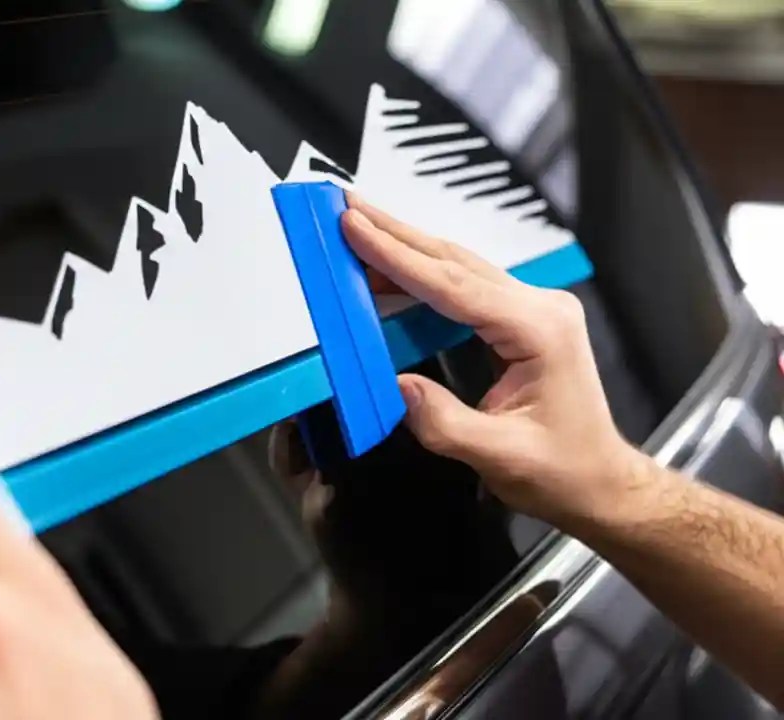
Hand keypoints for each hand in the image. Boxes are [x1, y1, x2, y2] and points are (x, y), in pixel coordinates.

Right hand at [339, 194, 645, 528]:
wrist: (598, 482)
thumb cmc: (562, 471)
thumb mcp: (499, 455)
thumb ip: (442, 421)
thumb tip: (395, 387)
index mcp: (539, 329)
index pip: (453, 284)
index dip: (398, 256)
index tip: (356, 227)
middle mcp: (538, 307)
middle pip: (453, 260)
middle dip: (394, 232)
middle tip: (346, 205)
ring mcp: (531, 309)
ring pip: (456, 267)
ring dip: (404, 246)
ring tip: (357, 227)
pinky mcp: (519, 321)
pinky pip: (461, 288)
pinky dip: (419, 275)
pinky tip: (387, 270)